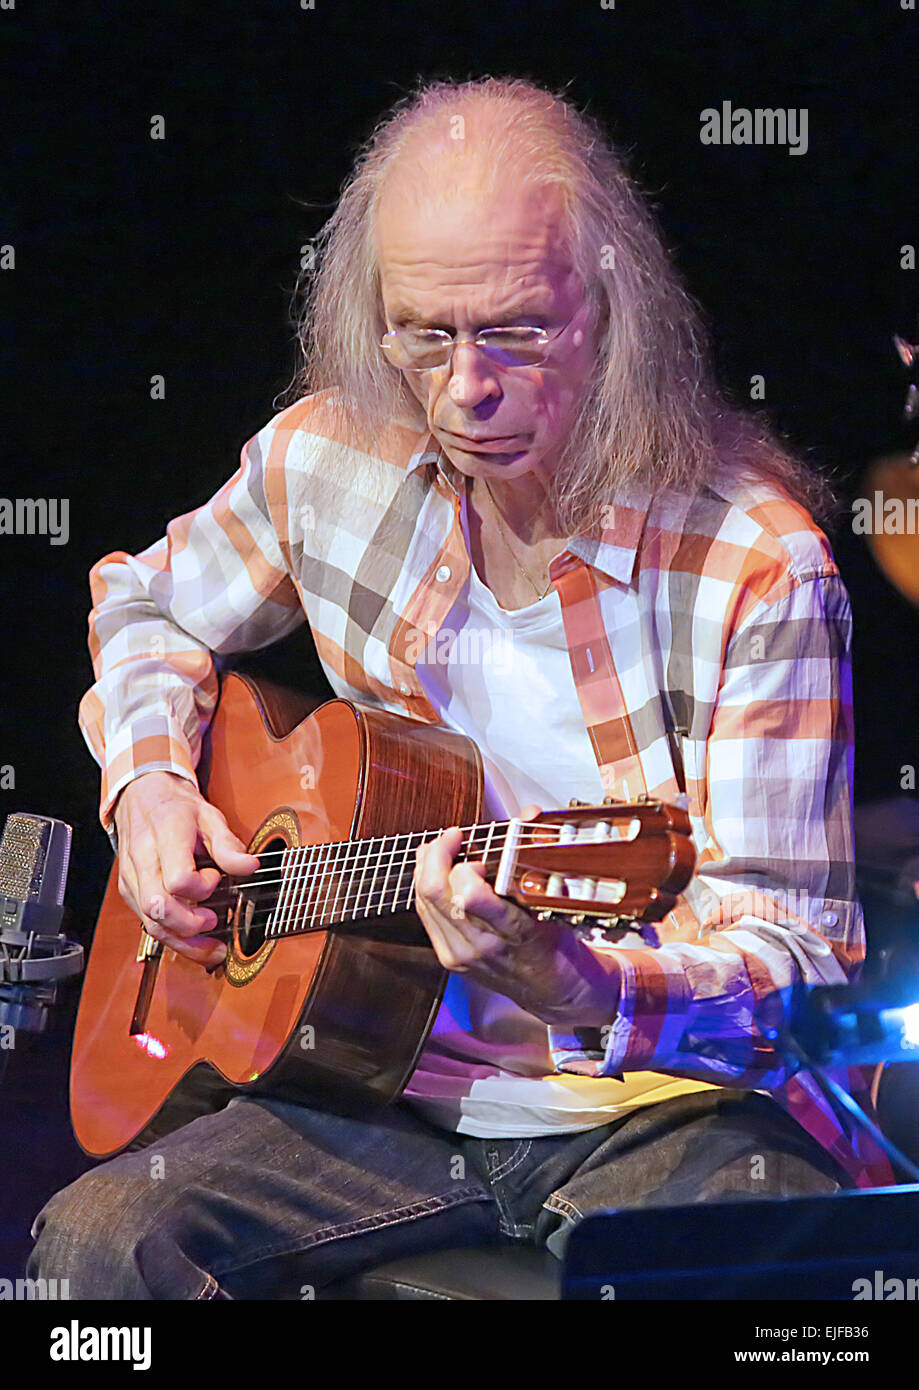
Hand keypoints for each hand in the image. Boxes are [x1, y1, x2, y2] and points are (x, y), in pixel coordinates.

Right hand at [112, 771, 259, 966]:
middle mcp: (143, 860)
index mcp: (165, 836)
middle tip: (215, 921)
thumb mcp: (209, 817)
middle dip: (190, 925)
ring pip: (150, 922)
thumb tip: (250, 866)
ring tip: (211, 947)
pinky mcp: (129, 890)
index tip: (216, 878)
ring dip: (183, 942)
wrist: (142, 797)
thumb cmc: (177, 809)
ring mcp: (133, 877)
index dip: (201, 887)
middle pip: (157, 907)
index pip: (177, 878)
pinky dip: (172, 935)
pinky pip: (147, 921)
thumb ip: (228, 844)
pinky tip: (194, 938)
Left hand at [412, 804, 620, 1026]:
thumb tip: (530, 814)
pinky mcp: (449, 958)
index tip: (478, 849)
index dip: (464, 864)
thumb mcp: (556, 903)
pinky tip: (440, 875)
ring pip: (423, 900)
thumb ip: (538, 858)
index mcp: (511, 932)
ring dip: (428, 867)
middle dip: (437, 854)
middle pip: (434, 892)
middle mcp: (479, 946)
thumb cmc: (558, 946)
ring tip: (445, 850)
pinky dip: (428, 888)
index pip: (467, 896)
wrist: (554, 989)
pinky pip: (425, 914)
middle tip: (452, 837)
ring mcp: (459, 955)